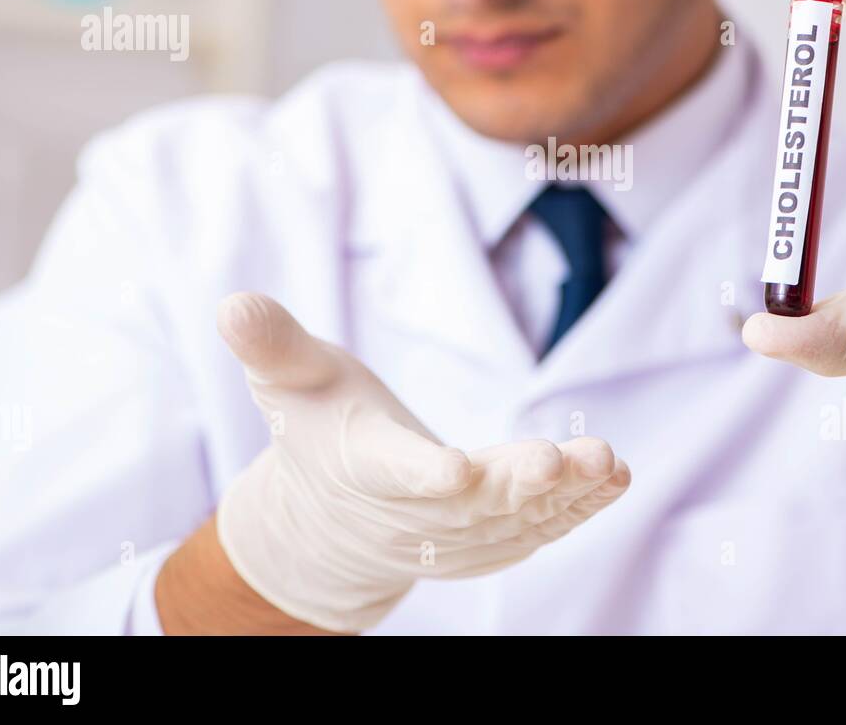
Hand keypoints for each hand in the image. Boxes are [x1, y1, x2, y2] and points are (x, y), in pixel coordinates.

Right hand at [214, 292, 629, 633]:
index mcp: (362, 467)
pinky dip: (576, 512)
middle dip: (515, 485)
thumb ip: (272, 344)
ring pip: (512, 525)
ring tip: (606, 464)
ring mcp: (455, 536)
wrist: (328, 522)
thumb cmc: (318, 431)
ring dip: (562, 498)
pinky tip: (614, 478)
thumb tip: (231, 303)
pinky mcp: (489, 542)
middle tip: (558, 459)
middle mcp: (412, 513)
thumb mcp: (292, 380)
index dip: (421, 473)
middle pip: (468, 505)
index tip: (457, 468)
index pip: (390, 473)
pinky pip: (536, 533)